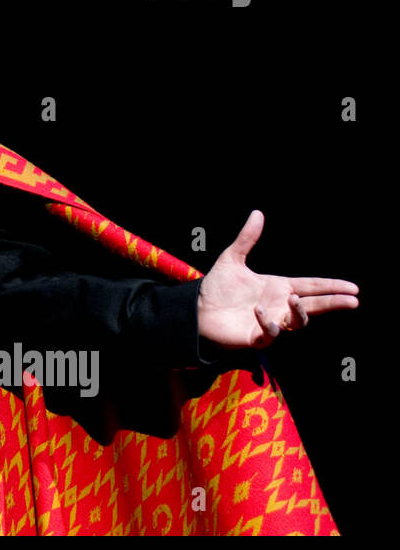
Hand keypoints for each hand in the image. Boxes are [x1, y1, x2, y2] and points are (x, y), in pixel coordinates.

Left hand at [197, 210, 358, 348]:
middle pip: (314, 306)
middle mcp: (279, 305)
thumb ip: (246, 238)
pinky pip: (270, 333)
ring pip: (297, 322)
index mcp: (278, 287)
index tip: (353, 288)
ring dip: (299, 312)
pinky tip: (259, 310)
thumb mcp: (232, 259)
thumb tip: (257, 213)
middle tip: (352, 301)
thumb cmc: (218, 287)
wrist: (197, 308)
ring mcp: (271, 322)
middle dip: (333, 303)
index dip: (331, 287)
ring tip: (293, 298)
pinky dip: (268, 322)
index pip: (311, 286)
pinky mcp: (256, 336)